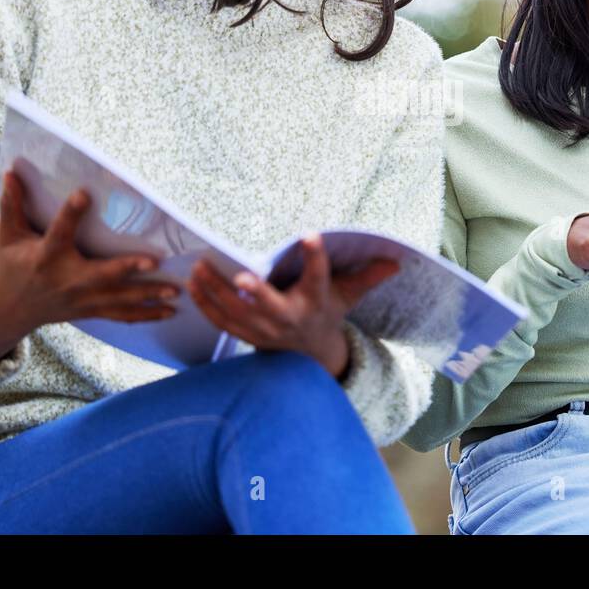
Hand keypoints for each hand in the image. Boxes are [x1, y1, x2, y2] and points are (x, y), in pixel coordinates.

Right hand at [0, 171, 181, 369]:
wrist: (8, 309)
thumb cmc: (10, 265)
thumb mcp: (7, 235)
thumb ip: (12, 205)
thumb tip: (10, 171)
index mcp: (45, 256)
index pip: (59, 232)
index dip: (71, 213)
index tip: (84, 194)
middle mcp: (66, 280)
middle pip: (100, 275)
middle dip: (127, 270)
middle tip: (155, 262)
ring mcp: (81, 299)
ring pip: (118, 300)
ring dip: (148, 296)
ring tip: (176, 291)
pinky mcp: (90, 310)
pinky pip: (120, 316)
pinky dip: (146, 315)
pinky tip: (170, 311)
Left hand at [186, 233, 399, 377]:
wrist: (308, 353)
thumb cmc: (326, 312)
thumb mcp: (349, 295)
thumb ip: (367, 276)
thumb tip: (396, 261)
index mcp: (315, 301)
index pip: (318, 277)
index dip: (314, 256)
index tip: (309, 234)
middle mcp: (289, 318)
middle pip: (271, 307)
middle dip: (257, 294)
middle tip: (241, 276)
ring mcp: (264, 330)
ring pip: (237, 313)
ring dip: (216, 291)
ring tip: (200, 267)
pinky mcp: (245, 335)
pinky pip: (221, 321)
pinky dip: (205, 304)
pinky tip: (192, 283)